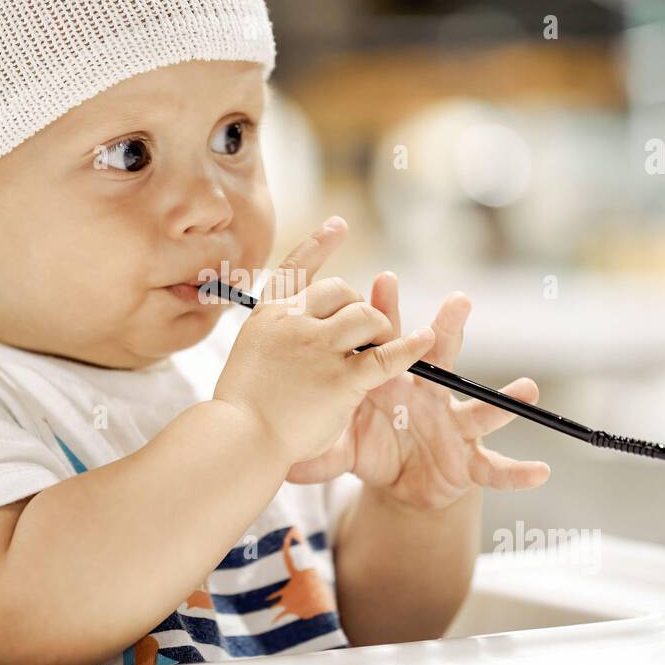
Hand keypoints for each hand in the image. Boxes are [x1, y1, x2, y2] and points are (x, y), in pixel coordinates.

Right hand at [213, 221, 436, 468]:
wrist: (239, 440)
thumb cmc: (240, 410)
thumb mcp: (248, 357)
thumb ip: (275, 338)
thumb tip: (301, 330)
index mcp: (268, 316)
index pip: (297, 267)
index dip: (320, 244)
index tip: (340, 225)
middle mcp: (294, 322)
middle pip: (341, 290)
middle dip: (357, 307)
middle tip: (361, 334)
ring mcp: (319, 348)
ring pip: (366, 316)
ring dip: (379, 328)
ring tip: (377, 346)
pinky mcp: (342, 378)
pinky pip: (386, 355)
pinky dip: (410, 346)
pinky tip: (425, 340)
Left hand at [285, 271, 551, 510]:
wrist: (402, 481)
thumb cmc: (374, 446)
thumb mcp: (342, 445)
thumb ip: (315, 447)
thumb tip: (279, 456)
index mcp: (394, 382)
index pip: (390, 341)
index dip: (387, 313)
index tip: (383, 280)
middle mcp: (429, 395)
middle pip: (440, 358)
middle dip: (448, 331)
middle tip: (459, 301)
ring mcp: (452, 426)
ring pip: (478, 407)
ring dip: (503, 399)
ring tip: (526, 388)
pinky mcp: (468, 460)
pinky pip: (495, 468)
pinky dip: (518, 471)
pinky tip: (540, 472)